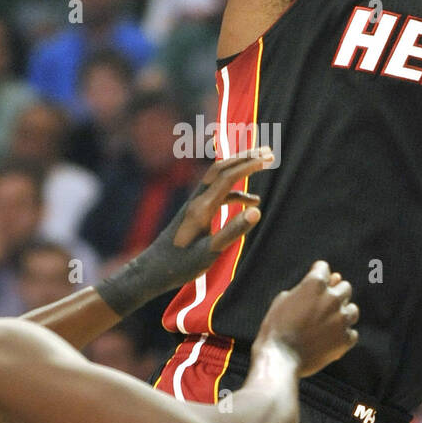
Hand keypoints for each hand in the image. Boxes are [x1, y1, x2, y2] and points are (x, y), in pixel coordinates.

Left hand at [95, 150, 272, 316]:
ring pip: (220, 180)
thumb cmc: (180, 266)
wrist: (152, 271)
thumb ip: (233, 231)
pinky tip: (251, 203)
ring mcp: (195, 206)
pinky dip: (236, 193)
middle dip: (245, 158)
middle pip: (222, 170)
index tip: (269, 158)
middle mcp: (197, 201)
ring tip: (264, 165)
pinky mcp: (195, 214)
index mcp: (201, 208)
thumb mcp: (209, 253)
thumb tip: (257, 211)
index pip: (227, 177)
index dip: (248, 165)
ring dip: (241, 170)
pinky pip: (219, 195)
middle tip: (269, 152)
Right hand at [254, 261, 358, 376]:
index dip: (317, 275)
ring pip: (353, 310)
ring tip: (327, 325)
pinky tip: (329, 340)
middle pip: (345, 288)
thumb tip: (327, 280)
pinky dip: (343, 336)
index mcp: (315, 284)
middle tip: (321, 307)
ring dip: (342, 314)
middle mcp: (332, 298)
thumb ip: (304, 288)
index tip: (312, 286)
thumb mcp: (283, 300)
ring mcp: (341, 319)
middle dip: (334, 294)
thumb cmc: (276, 328)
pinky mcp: (345, 339)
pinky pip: (352, 333)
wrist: (280, 358)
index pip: (324, 268)